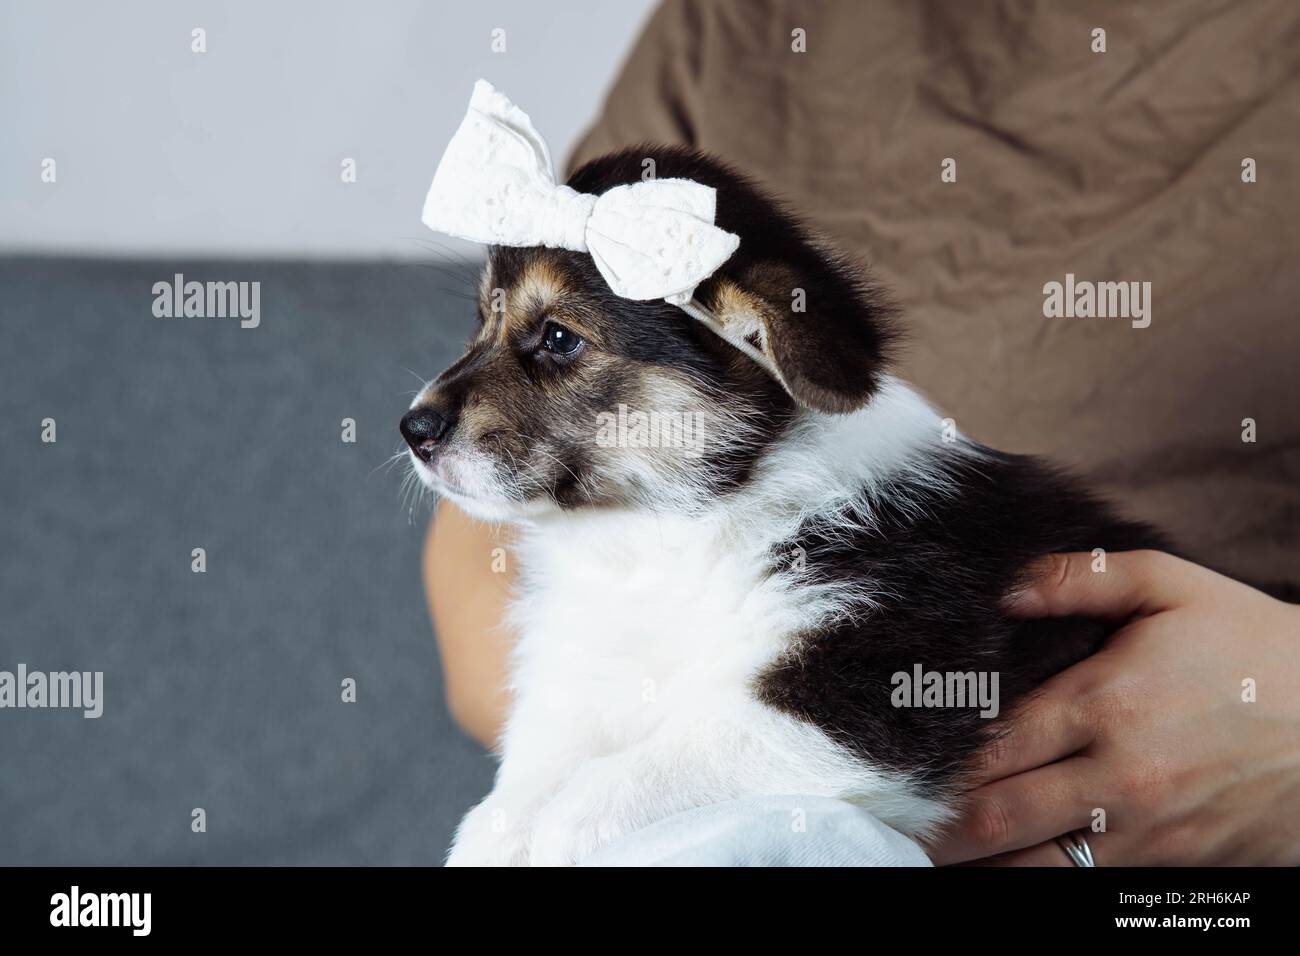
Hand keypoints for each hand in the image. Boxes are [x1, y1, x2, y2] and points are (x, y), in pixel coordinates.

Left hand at [929, 550, 1299, 865]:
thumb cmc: (1253, 647)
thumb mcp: (1172, 587)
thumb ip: (1078, 579)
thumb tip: (998, 585)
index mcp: (1106, 702)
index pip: (991, 745)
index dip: (934, 761)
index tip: (897, 765)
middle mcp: (1118, 777)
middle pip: (997, 817)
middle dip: (937, 827)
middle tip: (896, 824)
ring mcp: (1147, 833)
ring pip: (1036, 869)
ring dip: (980, 865)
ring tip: (936, 854)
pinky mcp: (1175, 869)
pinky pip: (1088, 890)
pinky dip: (1041, 882)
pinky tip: (1008, 867)